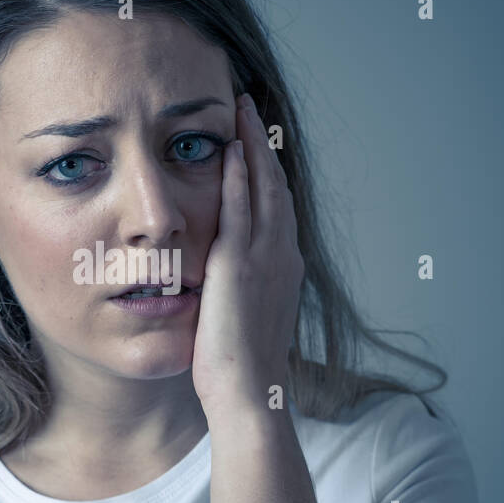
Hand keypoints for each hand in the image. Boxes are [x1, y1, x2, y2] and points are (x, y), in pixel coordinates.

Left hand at [190, 92, 303, 414]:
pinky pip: (241, 210)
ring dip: (251, 145)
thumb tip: (220, 279)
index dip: (265, 171)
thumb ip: (237, 289)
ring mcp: (266, 258)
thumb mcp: (244, 318)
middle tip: (248, 109)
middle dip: (262, 144)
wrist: (251, 394)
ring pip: (263, 187)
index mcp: (284, 267)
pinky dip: (238, 177)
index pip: (275, 206)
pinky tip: (229, 149)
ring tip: (240, 111)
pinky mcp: (240, 266)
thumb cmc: (241, 370)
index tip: (253, 143)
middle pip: (275, 185)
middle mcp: (282, 255)